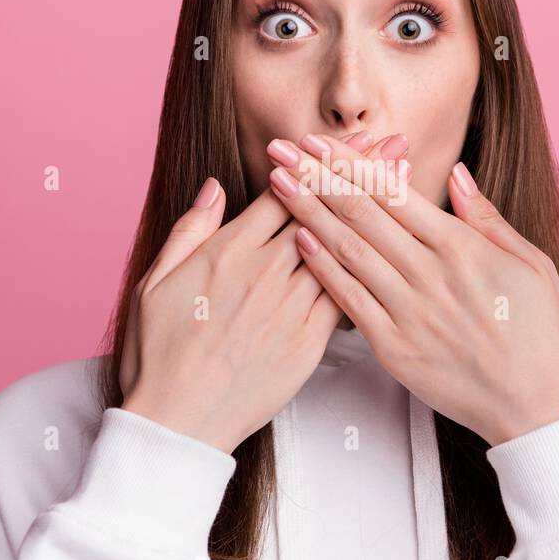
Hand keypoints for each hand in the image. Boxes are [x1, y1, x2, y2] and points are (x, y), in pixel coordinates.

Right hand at [118, 133, 405, 454]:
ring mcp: (288, 307)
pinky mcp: (307, 341)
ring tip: (404, 179)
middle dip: (362, 173)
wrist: (177, 421)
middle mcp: (263, 273)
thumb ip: (190, 230)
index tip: (348, 138)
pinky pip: (344, 294)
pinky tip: (393, 245)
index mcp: (227, 252)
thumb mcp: (154, 282)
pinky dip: (368, 265)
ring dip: (375, 210)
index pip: (284, 192)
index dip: (320, 161)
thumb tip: (216, 187)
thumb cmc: (159, 354)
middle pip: (323, 210)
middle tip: (396, 141)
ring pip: (342, 247)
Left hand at [265, 133, 558, 446]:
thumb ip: (487, 217)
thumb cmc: (542, 334)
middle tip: (281, 148)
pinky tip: (299, 242)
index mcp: (462, 247)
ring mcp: (409, 311)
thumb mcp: (531, 263)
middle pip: (362, 213)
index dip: (350, 163)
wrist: (540, 406)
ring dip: (310, 213)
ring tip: (279, 184)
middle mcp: (430, 273)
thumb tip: (456, 174)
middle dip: (317, 176)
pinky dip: (324, 269)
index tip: (319, 140)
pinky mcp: (395, 347)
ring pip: (349, 250)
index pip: (393, 192)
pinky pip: (350, 301)